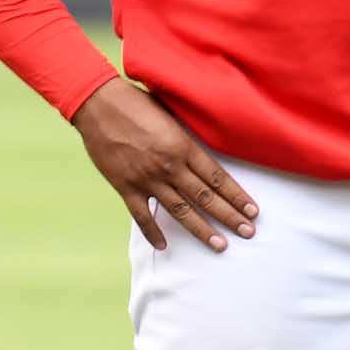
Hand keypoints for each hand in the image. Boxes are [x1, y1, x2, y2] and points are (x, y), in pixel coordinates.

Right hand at [72, 78, 258, 253]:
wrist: (97, 105)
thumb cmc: (135, 103)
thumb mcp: (170, 115)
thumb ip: (186, 138)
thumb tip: (202, 152)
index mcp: (183, 146)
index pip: (217, 178)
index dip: (237, 196)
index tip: (252, 210)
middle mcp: (169, 167)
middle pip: (205, 198)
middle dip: (230, 216)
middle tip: (248, 232)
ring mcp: (147, 180)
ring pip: (180, 211)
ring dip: (202, 230)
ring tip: (221, 245)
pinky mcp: (125, 187)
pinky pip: (142, 216)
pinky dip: (153, 233)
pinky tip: (164, 246)